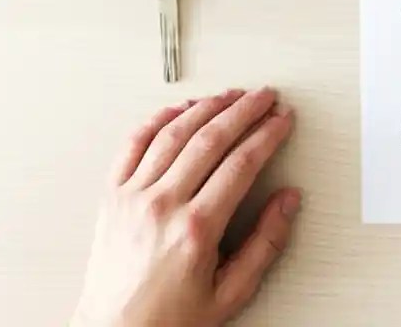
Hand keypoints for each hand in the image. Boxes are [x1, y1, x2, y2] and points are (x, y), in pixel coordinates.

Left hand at [73, 88, 299, 326]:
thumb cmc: (169, 319)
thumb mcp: (231, 292)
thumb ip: (265, 243)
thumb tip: (288, 201)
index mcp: (196, 229)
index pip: (241, 164)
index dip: (267, 135)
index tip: (282, 121)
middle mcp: (162, 205)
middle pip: (210, 139)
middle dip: (244, 111)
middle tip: (265, 97)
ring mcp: (133, 197)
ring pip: (173, 133)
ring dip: (206, 107)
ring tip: (230, 96)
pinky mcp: (112, 196)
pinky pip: (133, 144)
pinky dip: (157, 119)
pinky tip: (179, 108)